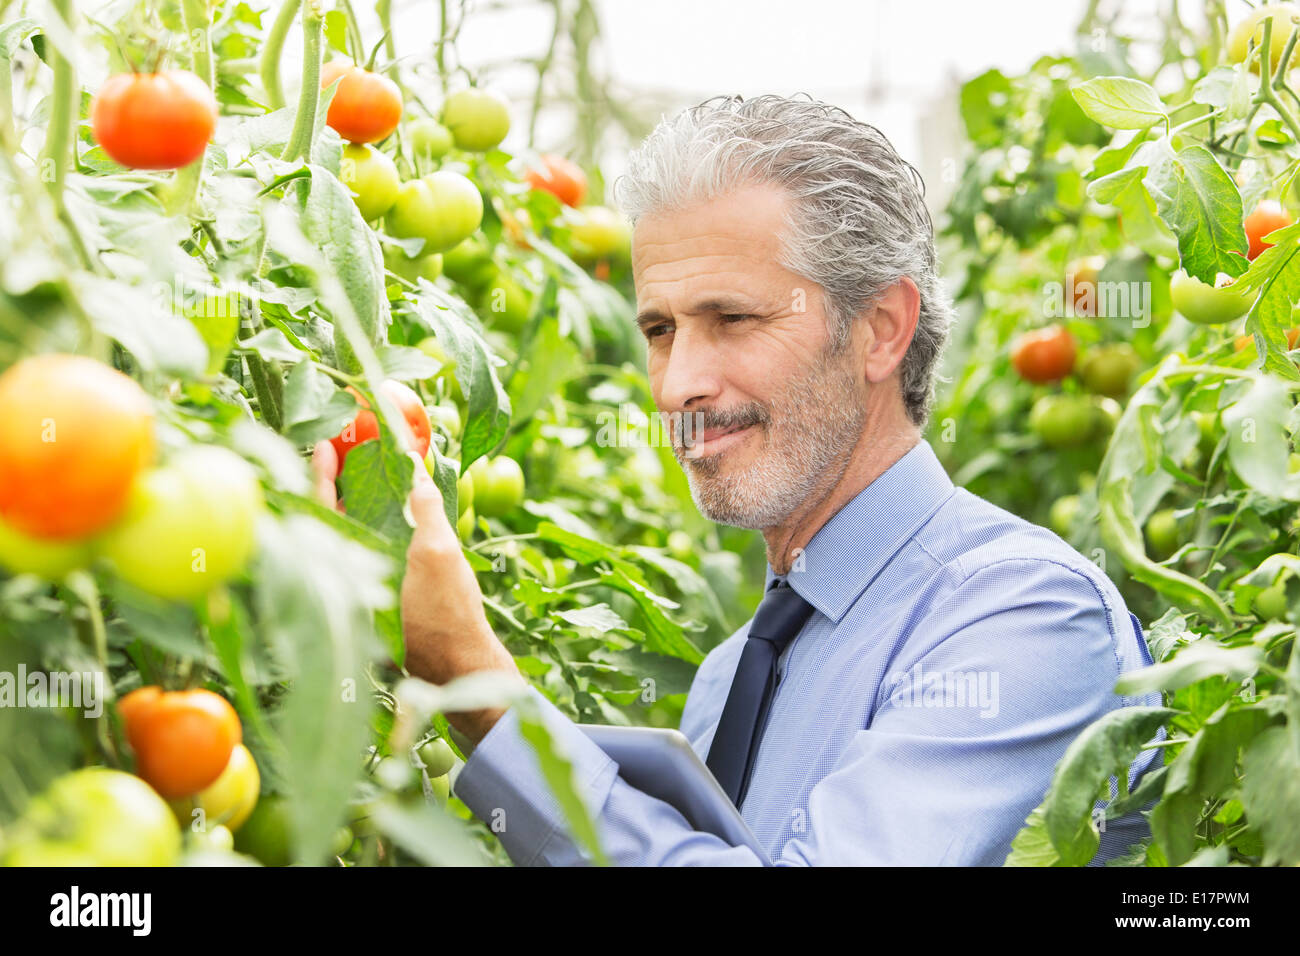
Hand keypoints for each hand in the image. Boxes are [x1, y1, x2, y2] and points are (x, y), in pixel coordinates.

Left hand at [310, 441, 522, 743]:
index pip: (325, 509)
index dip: (322, 474)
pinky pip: (367, 558)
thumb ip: (424, 508)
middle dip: (334, 485)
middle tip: (342, 452)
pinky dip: (373, 532)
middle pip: (330, 523)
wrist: (462, 667)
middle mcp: (347, 579)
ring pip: (348, 541)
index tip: (325, 444)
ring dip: (353, 507)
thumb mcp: (440, 551)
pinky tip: (387, 518)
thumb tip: (415, 467)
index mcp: (352, 563)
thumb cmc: (450, 612)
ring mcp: (361, 593)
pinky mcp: (376, 604)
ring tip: (363, 475)